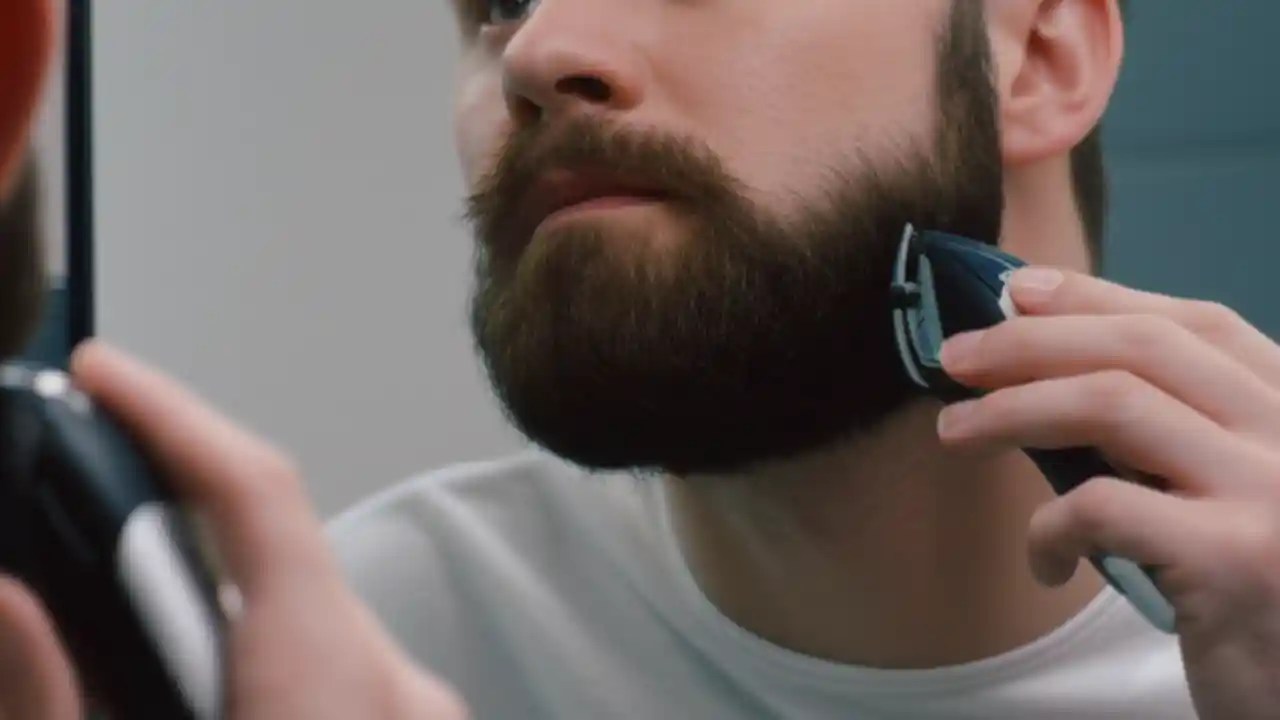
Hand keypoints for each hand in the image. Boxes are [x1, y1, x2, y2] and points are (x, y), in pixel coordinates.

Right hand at [0, 341, 468, 718]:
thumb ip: (56, 695)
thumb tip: (12, 597)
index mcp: (330, 687)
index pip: (258, 492)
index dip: (174, 416)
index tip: (103, 376)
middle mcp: (399, 688)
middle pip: (279, 559)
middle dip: (177, 540)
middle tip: (82, 527)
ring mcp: (420, 712)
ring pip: (306, 615)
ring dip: (220, 621)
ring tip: (146, 666)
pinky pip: (337, 663)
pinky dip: (269, 662)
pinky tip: (220, 698)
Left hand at [936, 267, 1279, 719]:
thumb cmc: (1261, 600)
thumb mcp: (1232, 496)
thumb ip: (1174, 433)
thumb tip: (1046, 365)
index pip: (1196, 323)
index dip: (1101, 297)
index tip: (1019, 292)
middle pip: (1144, 348)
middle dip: (1033, 342)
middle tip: (955, 359)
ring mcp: (1271, 494)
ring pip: (1114, 405)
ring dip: (1013, 410)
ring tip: (954, 432)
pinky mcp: (1234, 561)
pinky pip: (1103, 506)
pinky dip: (1048, 526)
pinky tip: (1045, 561)